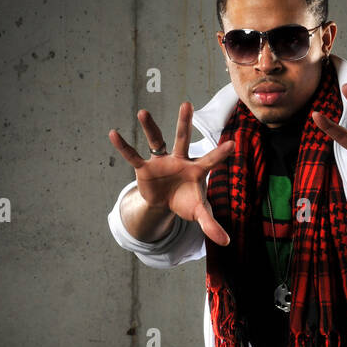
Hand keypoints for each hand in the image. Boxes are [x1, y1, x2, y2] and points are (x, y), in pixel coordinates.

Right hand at [108, 104, 234, 246]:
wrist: (166, 203)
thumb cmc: (186, 202)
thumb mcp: (199, 214)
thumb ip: (212, 225)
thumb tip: (227, 243)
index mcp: (196, 170)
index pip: (210, 160)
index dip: (220, 154)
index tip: (233, 144)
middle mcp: (179, 160)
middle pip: (183, 139)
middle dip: (184, 123)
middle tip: (187, 104)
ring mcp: (161, 162)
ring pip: (156, 141)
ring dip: (150, 128)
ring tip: (143, 112)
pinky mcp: (145, 169)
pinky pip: (134, 156)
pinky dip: (124, 147)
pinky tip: (113, 134)